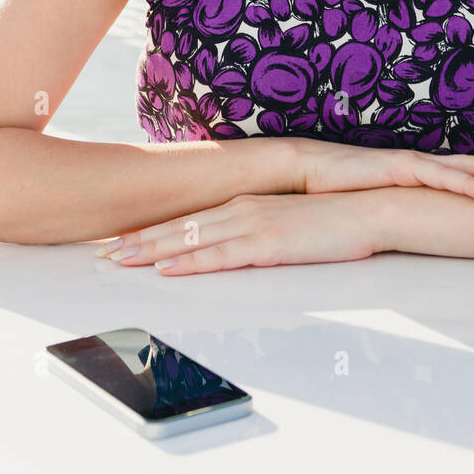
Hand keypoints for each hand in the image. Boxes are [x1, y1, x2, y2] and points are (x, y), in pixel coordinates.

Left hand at [95, 191, 384, 274]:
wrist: (369, 210)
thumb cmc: (336, 220)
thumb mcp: (290, 224)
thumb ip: (262, 231)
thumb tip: (241, 246)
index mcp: (247, 205)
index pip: (191, 219)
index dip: (155, 230)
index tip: (125, 238)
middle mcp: (243, 210)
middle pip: (180, 227)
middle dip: (139, 240)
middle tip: (105, 252)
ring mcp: (253, 225)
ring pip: (190, 239)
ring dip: (151, 251)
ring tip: (119, 261)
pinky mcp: (267, 244)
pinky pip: (220, 256)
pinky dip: (189, 262)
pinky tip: (167, 268)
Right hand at [290, 136, 473, 204]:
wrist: (311, 171)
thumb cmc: (344, 190)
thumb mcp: (382, 204)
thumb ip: (405, 212)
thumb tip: (423, 231)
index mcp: (422, 172)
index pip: (469, 170)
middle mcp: (424, 164)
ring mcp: (414, 164)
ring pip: (468, 167)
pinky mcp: (401, 170)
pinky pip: (442, 178)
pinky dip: (469, 187)